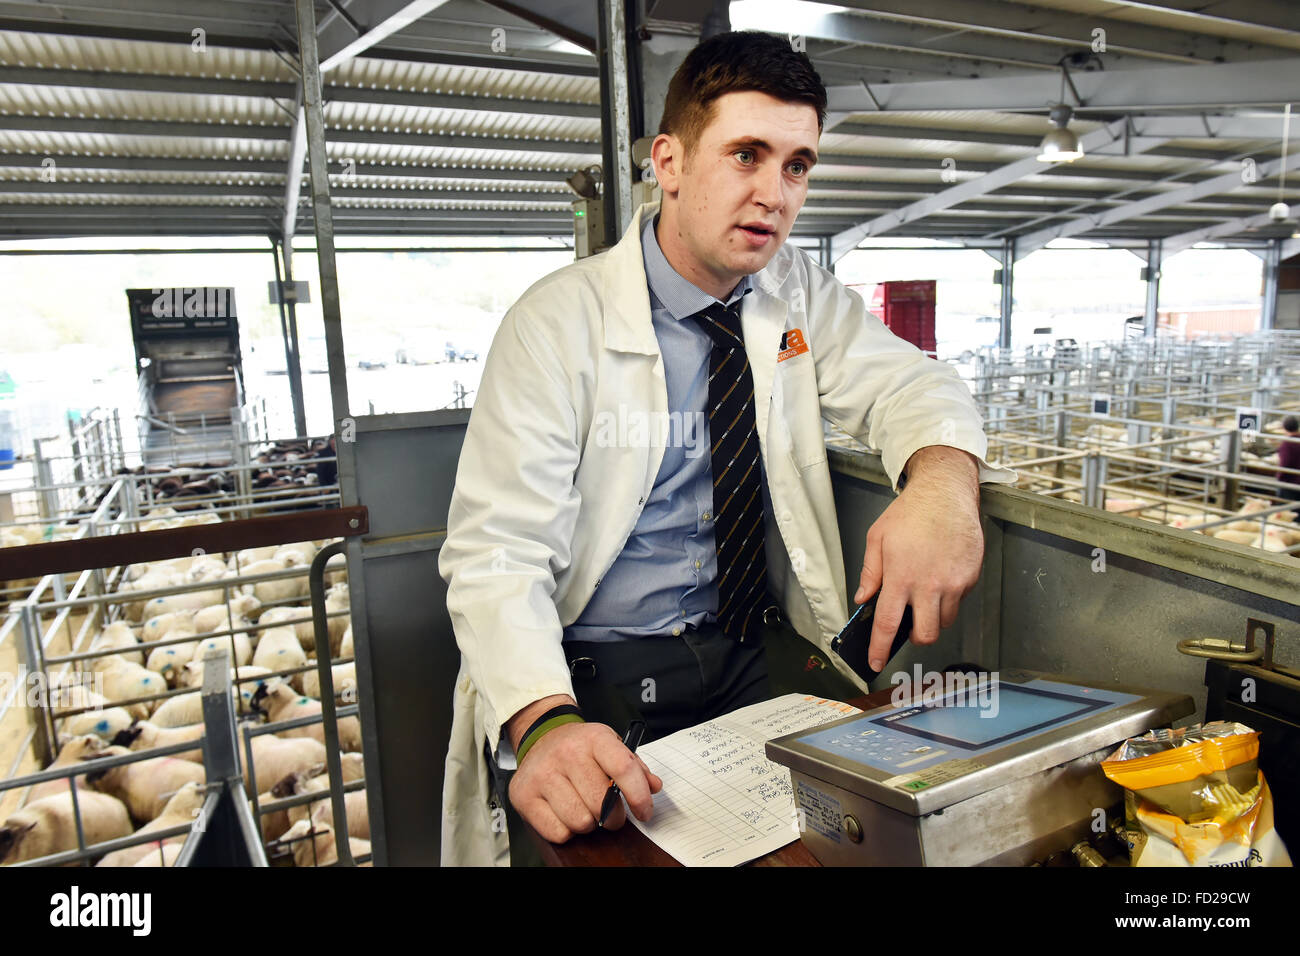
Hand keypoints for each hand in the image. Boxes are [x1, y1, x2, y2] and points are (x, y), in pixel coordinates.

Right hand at [508, 720, 662, 842]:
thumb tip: (653, 787)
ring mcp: (542, 774)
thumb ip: (635, 767)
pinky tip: (565, 813)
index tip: (644, 812)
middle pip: (601, 803)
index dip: (639, 796)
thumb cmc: (580, 747)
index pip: (623, 768)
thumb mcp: (610, 745)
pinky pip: (558, 832)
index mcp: (594, 738)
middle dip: (613, 817)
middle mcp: (566, 753)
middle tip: (611, 814)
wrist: (541, 737)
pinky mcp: (524, 795)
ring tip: (585, 809)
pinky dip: (566, 831)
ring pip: (580, 821)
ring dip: (589, 824)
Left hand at [854, 446, 982, 670]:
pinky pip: (959, 600)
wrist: (946, 493)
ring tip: (925, 593)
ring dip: (932, 617)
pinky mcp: (971, 577)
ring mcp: (954, 583)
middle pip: (925, 634)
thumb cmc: (910, 513)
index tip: (875, 662)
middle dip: (915, 638)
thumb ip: (870, 572)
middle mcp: (929, 585)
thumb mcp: (877, 538)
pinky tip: (941, 576)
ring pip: (944, 621)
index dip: (880, 648)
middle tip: (908, 626)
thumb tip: (863, 598)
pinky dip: (949, 597)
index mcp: (901, 577)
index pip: (888, 624)